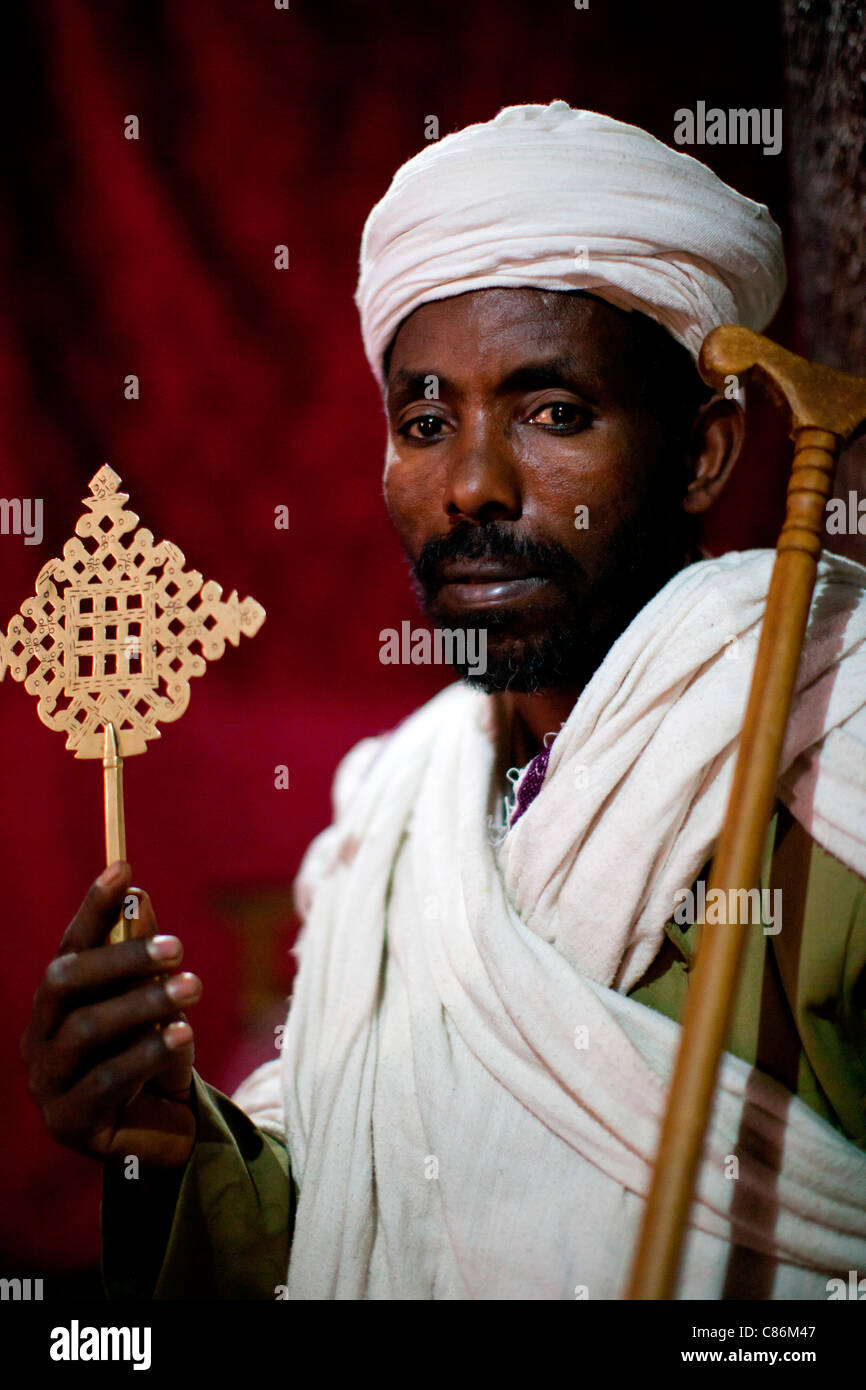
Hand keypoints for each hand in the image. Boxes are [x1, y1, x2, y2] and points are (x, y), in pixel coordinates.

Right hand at [20, 861, 201, 1168]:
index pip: (70, 947)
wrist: (162, 1132)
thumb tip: (139, 899)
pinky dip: (147, 1051)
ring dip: (143, 1003)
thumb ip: (143, 961)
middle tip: (177, 947)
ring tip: (192, 987)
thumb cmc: (152, 1058)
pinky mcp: (70, 1123)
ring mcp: (48, 1082)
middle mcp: (41, 1038)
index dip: (93, 908)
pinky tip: (183, 1033)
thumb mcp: (154, 1004)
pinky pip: (107, 1080)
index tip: (124, 870)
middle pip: (64, 982)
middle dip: (120, 958)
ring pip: (86, 1030)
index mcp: (56, 1003)